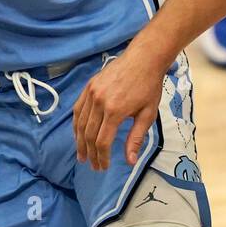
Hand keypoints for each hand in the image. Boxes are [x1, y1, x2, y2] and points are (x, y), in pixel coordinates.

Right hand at [72, 46, 163, 171]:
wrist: (144, 58)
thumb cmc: (149, 86)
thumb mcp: (148, 114)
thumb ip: (136, 138)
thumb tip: (129, 161)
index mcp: (115, 111)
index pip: (102, 141)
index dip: (101, 157)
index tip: (103, 167)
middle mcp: (99, 102)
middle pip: (88, 135)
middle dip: (90, 153)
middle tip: (92, 165)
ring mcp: (91, 93)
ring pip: (80, 123)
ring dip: (79, 142)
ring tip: (82, 155)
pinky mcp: (89, 86)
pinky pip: (78, 109)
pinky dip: (76, 124)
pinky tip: (78, 134)